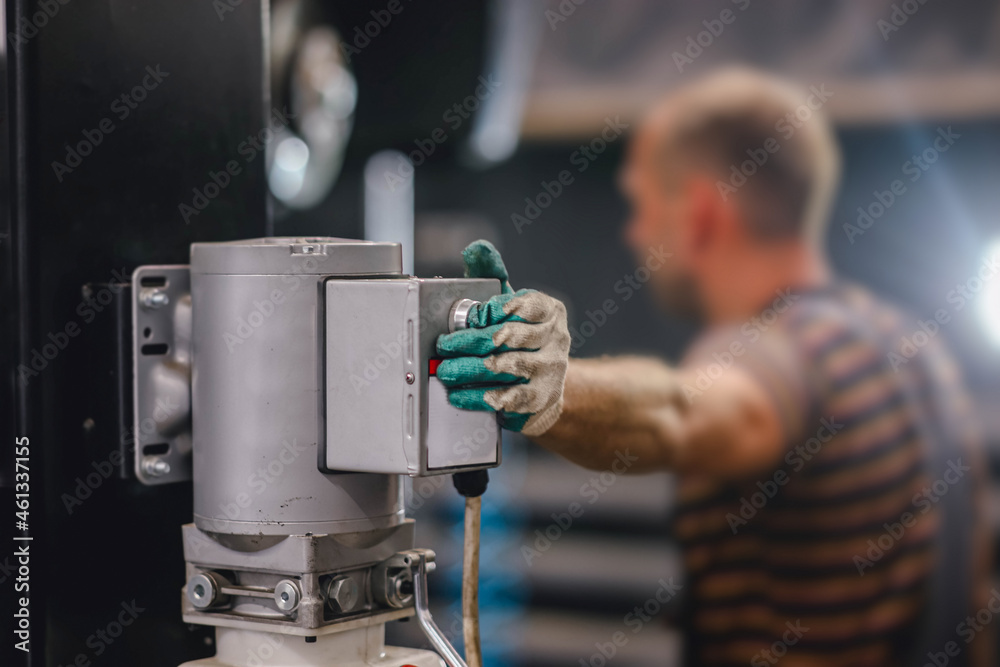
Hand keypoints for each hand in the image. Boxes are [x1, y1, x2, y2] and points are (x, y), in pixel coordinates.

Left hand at [435, 240, 570, 435]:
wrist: (544, 385)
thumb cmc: (520, 338)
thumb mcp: (510, 305)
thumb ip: (491, 274)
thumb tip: (476, 249)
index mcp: (549, 311)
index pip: (524, 306)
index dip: (493, 310)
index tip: (469, 317)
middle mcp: (556, 340)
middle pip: (510, 337)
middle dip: (471, 341)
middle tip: (443, 346)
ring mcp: (551, 372)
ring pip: (508, 367)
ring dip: (470, 369)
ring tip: (446, 370)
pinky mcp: (541, 401)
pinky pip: (509, 399)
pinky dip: (479, 397)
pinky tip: (459, 395)